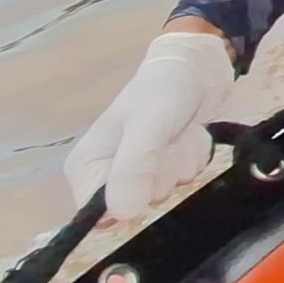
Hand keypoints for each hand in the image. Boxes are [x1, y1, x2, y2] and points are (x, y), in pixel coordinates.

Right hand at [65, 28, 235, 220]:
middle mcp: (108, 175)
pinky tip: (188, 132)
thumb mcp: (147, 123)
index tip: (146, 164)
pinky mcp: (167, 170)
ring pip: (167, 191)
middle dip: (162, 169)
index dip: (128, 196)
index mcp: (86, 166)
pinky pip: (186, 179)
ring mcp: (140, 175)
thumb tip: (119, 214)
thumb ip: (133, 166)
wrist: (198, 68)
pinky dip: (194, 155)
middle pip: (139, 203)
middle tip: (165, 137)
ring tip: (176, 129)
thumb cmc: (163, 89)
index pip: (97, 213)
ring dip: (181, 159)